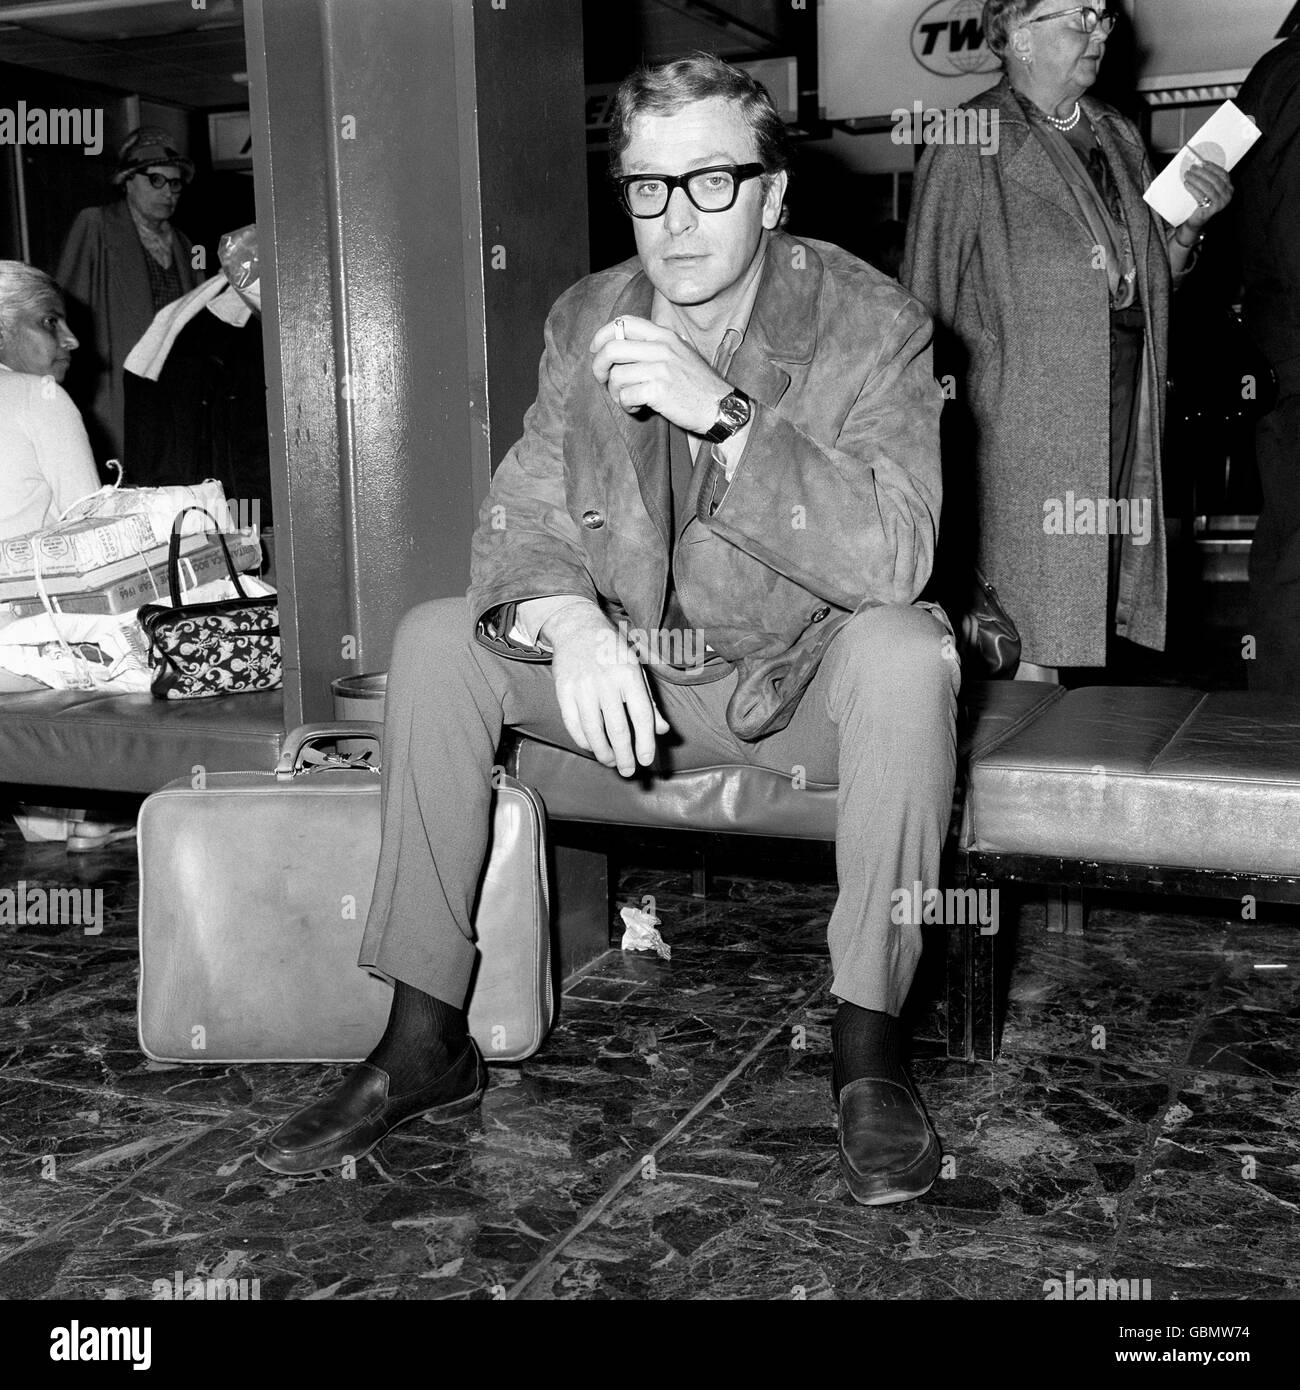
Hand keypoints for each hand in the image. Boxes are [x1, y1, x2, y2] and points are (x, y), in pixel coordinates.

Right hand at [542, 601, 670, 776]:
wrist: (578, 628)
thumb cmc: (614, 651)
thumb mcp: (638, 670)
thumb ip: (649, 702)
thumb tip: (661, 731)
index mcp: (630, 675)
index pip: (642, 716)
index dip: (645, 742)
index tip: (647, 760)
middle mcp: (606, 682)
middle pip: (618, 729)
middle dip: (625, 756)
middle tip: (629, 772)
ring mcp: (582, 687)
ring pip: (594, 731)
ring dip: (604, 753)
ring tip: (612, 763)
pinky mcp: (563, 691)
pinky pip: (574, 725)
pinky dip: (584, 741)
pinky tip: (593, 747)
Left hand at [589, 314, 729, 434]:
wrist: (719, 408)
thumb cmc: (696, 384)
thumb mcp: (679, 353)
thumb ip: (653, 345)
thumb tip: (617, 344)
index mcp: (664, 335)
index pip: (623, 322)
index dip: (602, 335)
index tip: (596, 350)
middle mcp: (661, 348)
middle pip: (611, 348)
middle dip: (599, 366)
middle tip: (603, 379)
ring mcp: (660, 369)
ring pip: (616, 376)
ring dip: (615, 392)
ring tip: (628, 399)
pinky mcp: (658, 391)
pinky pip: (625, 396)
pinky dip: (626, 405)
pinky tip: (637, 407)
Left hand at [1180, 150, 1233, 231]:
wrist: (1196, 221)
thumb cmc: (1202, 202)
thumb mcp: (1208, 190)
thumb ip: (1209, 179)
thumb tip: (1200, 164)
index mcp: (1229, 188)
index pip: (1223, 174)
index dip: (1213, 167)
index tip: (1203, 162)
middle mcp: (1228, 195)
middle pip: (1214, 179)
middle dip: (1202, 172)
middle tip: (1192, 168)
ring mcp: (1221, 203)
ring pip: (1208, 187)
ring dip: (1196, 179)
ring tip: (1187, 175)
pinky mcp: (1212, 209)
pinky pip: (1201, 196)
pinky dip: (1193, 188)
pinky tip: (1186, 184)